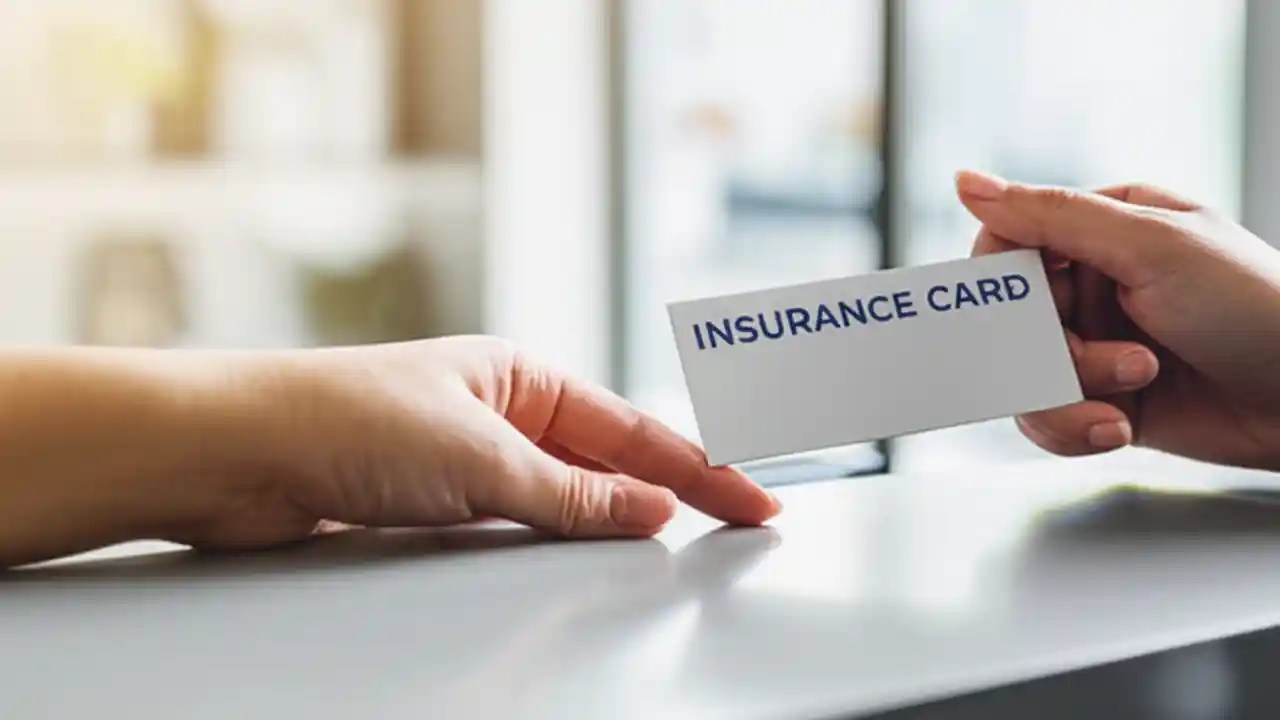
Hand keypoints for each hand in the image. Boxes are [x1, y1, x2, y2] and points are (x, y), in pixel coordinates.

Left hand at [179, 336, 779, 550]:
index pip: (632, 428)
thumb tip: (650, 507)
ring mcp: (469, 458)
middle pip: (610, 457)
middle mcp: (499, 412)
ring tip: (678, 539)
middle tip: (741, 518)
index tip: (754, 495)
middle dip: (675, 488)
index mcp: (520, 375)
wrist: (237, 454)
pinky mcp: (434, 503)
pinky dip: (557, 539)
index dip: (700, 465)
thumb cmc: (345, 420)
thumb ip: (572, 493)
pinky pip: (517, 523)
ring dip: (617, 517)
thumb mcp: (481, 459)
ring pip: (567, 494)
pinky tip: (584, 553)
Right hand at [955, 171, 1279, 469]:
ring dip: (1068, 393)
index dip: (1001, 283)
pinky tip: (1118, 428)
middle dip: (1048, 349)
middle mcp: (1094, 283)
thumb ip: (1052, 216)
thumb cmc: (1256, 308)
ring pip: (1021, 374)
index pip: (1007, 242)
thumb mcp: (1149, 247)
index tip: (1020, 311)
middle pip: (1008, 318)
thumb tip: (965, 182)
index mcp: (1105, 227)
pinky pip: (1047, 417)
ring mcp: (1097, 345)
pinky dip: (1074, 428)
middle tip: (1099, 357)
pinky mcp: (1103, 401)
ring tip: (1135, 387)